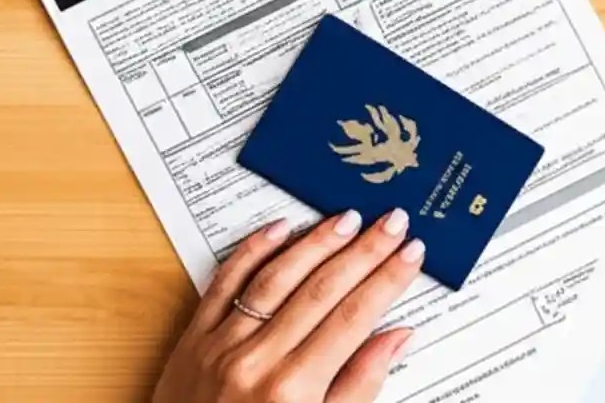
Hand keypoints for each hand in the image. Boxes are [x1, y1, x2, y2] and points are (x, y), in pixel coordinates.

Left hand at [153, 209, 423, 402]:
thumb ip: (359, 386)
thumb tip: (396, 337)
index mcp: (294, 391)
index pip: (354, 317)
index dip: (388, 280)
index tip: (411, 253)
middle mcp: (257, 361)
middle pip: (322, 289)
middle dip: (364, 250)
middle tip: (393, 222)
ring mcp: (221, 345)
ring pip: (277, 277)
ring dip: (317, 242)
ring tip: (349, 218)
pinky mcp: (193, 339)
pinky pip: (225, 283)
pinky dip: (252, 251)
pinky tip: (280, 227)